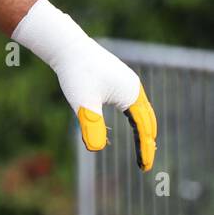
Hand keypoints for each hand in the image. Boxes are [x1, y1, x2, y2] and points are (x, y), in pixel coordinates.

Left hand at [14, 0, 157, 170]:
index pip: (144, 130)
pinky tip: (125, 119)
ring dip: (143, 129)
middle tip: (145, 162)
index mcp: (131, 95)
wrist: (66, 45)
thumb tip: (96, 149)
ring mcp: (126, 81)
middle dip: (148, 142)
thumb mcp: (82, 102)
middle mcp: (134, 87)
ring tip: (142, 144)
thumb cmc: (75, 72)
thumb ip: (92, 125)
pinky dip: (134, 116)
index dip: (145, 150)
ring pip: (141, 110)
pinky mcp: (116, 77)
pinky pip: (130, 102)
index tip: (144, 169)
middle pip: (148, 121)